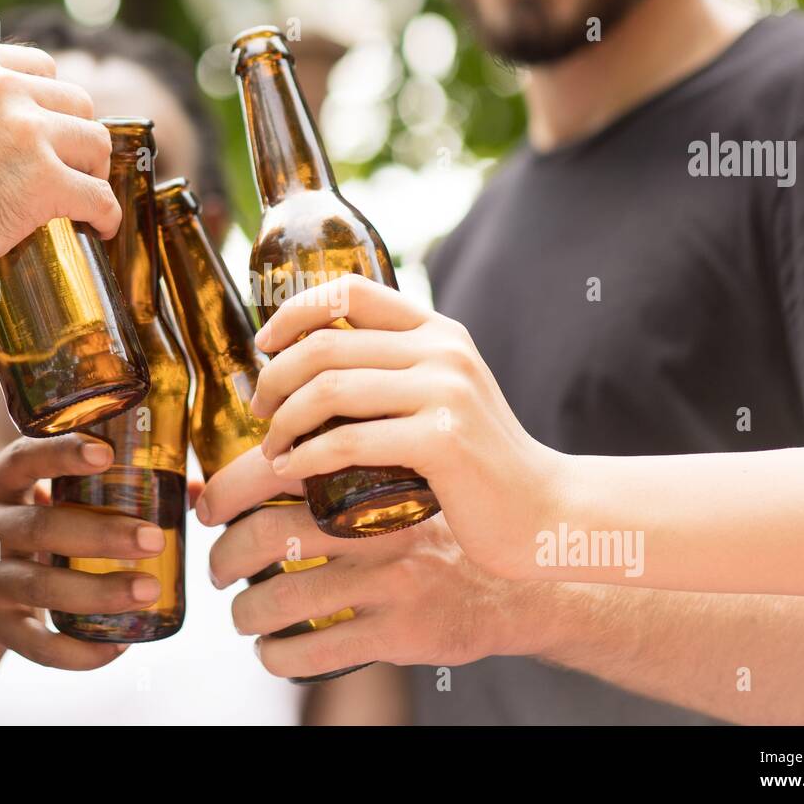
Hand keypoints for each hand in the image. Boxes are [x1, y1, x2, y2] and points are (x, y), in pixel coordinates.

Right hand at [0, 41, 119, 305]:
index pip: (44, 68)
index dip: (54, 107)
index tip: (52, 136)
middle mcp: (2, 87)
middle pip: (78, 104)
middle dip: (77, 141)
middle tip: (69, 175)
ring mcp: (25, 132)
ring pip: (96, 145)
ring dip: (93, 176)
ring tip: (81, 203)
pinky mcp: (43, 182)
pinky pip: (100, 197)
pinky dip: (105, 217)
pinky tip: (99, 230)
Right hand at [0, 435, 166, 669]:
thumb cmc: (37, 530)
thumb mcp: (53, 498)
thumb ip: (112, 487)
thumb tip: (198, 491)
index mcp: (5, 483)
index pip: (26, 458)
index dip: (62, 453)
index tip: (106, 453)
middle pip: (41, 527)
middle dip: (101, 534)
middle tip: (154, 539)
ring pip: (41, 587)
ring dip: (99, 592)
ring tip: (149, 591)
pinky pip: (37, 644)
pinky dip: (79, 651)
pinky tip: (119, 646)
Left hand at [200, 447, 563, 677]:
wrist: (520, 579)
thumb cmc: (443, 526)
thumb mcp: (398, 478)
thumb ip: (335, 467)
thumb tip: (247, 462)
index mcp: (374, 474)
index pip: (278, 468)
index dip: (226, 489)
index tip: (208, 506)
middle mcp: (379, 521)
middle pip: (266, 533)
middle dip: (223, 556)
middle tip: (219, 567)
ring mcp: (391, 578)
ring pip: (282, 596)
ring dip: (246, 611)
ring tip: (244, 613)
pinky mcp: (402, 630)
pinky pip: (316, 649)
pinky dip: (278, 655)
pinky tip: (274, 650)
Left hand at [248, 274, 563, 582]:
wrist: (544, 511)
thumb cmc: (477, 462)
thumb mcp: (443, 394)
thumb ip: (395, 370)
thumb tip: (309, 365)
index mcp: (438, 331)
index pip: (350, 291)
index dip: (294, 312)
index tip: (263, 347)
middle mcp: (443, 350)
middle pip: (326, 345)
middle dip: (275, 380)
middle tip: (260, 414)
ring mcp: (445, 391)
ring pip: (330, 389)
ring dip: (284, 422)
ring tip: (272, 450)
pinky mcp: (441, 440)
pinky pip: (348, 439)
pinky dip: (307, 456)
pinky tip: (292, 471)